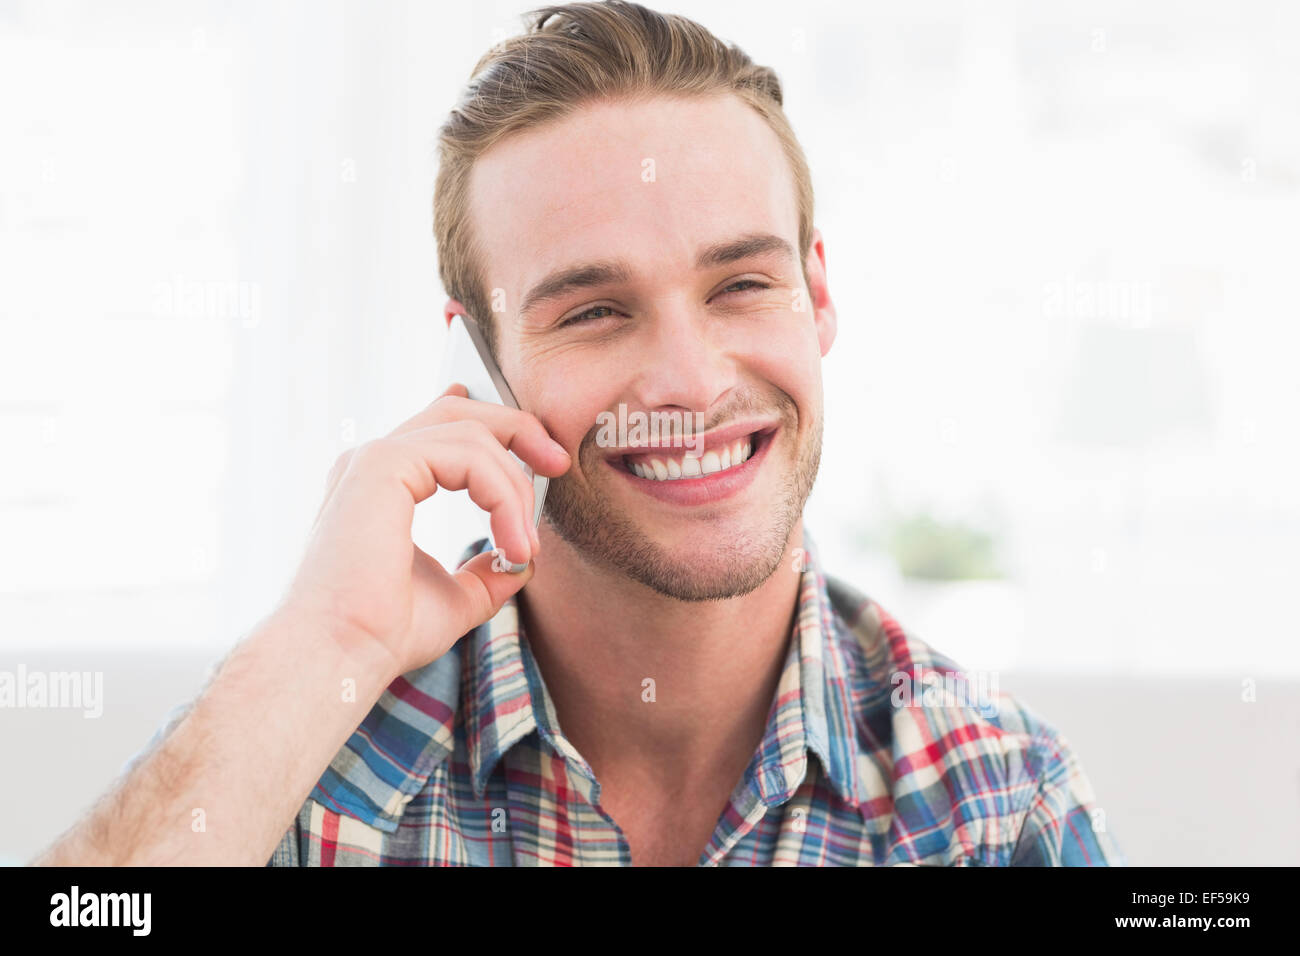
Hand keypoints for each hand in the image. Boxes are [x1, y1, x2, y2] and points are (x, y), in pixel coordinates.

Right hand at [279, 384, 569, 678]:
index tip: (547, 463)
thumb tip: (521, 562)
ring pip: (473, 435)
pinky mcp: (381, 464)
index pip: (445, 428)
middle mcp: (374, 462)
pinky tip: (512, 545)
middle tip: (560, 464)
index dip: (499, 430)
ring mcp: (374, 458)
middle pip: (460, 410)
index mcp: (383, 484)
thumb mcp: (456, 599)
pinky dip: (502, 496)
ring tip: (525, 548)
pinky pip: (468, 456)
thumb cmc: (383, 635)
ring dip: (515, 488)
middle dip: (519, 429)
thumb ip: (487, 574)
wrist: (343, 656)